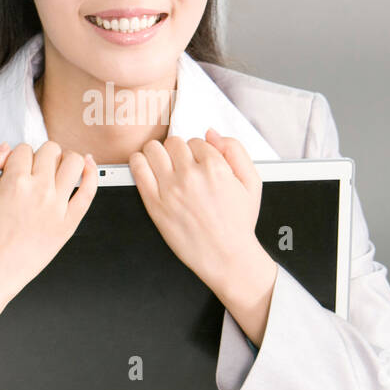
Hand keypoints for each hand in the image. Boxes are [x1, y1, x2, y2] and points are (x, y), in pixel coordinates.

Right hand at [0, 140, 98, 315]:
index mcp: (14, 182)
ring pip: (74, 163)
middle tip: (34, 170)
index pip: (24, 149)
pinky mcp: (69, 223)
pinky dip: (91, 174)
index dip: (17, 157)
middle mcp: (39, 191)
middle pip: (50, 150)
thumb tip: (5, 148)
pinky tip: (88, 167)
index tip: (13, 170)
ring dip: (66, 158)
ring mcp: (58, 207)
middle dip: (40, 155)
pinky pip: (89, 192)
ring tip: (59, 167)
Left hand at [128, 128, 265, 298]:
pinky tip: (146, 168)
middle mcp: (191, 176)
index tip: (198, 164)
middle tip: (181, 165)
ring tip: (163, 165)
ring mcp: (170, 189)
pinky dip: (139, 162)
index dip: (197, 151)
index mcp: (215, 168)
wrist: (226, 256)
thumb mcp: (252, 182)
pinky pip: (138, 168)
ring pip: (153, 149)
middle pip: (174, 142)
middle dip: (178, 151)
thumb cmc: (238, 223)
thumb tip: (211, 133)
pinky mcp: (155, 203)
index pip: (196, 140)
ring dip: (157, 153)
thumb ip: (235, 150)